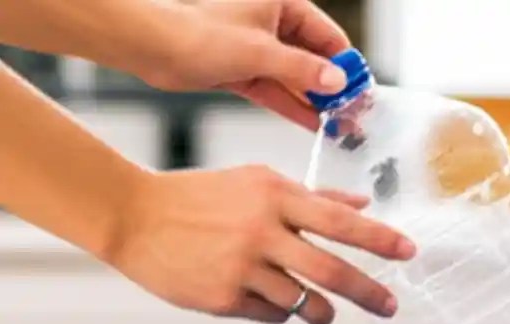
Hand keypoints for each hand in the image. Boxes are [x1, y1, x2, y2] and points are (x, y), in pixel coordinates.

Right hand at [106, 165, 413, 323]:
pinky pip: (271, 315)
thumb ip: (313, 195)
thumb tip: (363, 201)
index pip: (341, 221)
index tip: (409, 252)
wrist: (134, 217)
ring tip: (326, 311)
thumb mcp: (258, 183)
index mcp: (275, 196)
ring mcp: (241, 267)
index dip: (379, 239)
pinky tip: (263, 297)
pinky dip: (278, 311)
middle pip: (332, 271)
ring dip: (323, 311)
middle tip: (390, 307)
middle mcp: (262, 231)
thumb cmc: (202, 197)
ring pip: (304, 302)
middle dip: (369, 293)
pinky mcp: (222, 297)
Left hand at [145, 0, 351, 128]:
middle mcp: (271, 21)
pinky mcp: (242, 68)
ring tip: (337, 125)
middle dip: (333, 87)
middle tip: (352, 113)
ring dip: (315, 100)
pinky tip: (312, 122)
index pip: (328, 34)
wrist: (149, 46)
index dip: (346, 64)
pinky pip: (276, 88)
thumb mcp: (261, 53)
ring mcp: (256, 47)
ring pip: (295, 76)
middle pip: (314, 57)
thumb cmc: (196, 33)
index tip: (360, 89)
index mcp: (281, 2)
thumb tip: (337, 81)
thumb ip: (303, 70)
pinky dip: (292, 105)